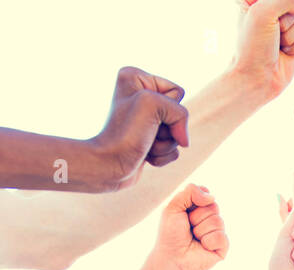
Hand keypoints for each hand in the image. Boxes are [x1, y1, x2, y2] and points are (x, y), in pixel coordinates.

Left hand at [86, 67, 189, 190]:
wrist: (108, 167)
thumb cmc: (124, 134)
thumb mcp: (153, 105)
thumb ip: (180, 113)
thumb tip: (185, 142)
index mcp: (135, 78)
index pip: (176, 91)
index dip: (168, 108)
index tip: (146, 116)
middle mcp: (139, 97)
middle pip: (177, 113)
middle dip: (167, 129)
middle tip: (147, 133)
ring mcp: (145, 121)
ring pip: (176, 133)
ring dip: (165, 144)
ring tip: (145, 145)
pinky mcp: (148, 140)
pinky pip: (172, 148)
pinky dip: (163, 155)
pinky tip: (146, 156)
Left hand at [151, 184, 229, 269]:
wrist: (171, 258)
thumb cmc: (170, 234)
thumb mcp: (173, 206)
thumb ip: (189, 191)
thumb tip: (211, 197)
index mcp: (199, 208)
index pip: (207, 195)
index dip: (195, 203)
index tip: (184, 213)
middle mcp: (210, 219)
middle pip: (214, 206)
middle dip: (197, 217)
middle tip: (188, 228)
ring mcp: (217, 232)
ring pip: (218, 221)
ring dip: (201, 230)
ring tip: (194, 239)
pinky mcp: (222, 247)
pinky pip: (221, 237)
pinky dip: (208, 242)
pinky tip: (202, 247)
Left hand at [233, 0, 293, 100]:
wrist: (258, 77)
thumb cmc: (253, 46)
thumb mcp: (263, 11)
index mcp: (261, 0)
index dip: (280, 6)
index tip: (269, 19)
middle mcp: (276, 11)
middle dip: (287, 22)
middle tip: (273, 34)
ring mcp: (289, 26)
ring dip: (292, 35)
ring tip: (278, 44)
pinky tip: (287, 52)